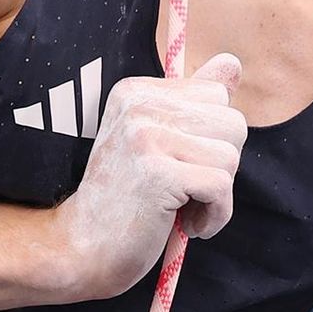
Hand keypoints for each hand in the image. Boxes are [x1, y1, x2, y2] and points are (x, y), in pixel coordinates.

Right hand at [50, 53, 248, 299]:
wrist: (80, 250)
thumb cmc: (125, 201)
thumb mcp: (157, 143)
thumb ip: (193, 102)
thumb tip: (232, 61)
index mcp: (136, 91)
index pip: (216, 95)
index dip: (212, 139)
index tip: (183, 165)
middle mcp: (138, 105)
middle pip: (232, 122)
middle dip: (221, 165)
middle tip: (186, 191)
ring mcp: (146, 137)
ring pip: (231, 156)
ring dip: (218, 195)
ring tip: (184, 209)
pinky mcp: (158, 173)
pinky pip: (221, 186)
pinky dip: (216, 216)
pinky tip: (189, 227)